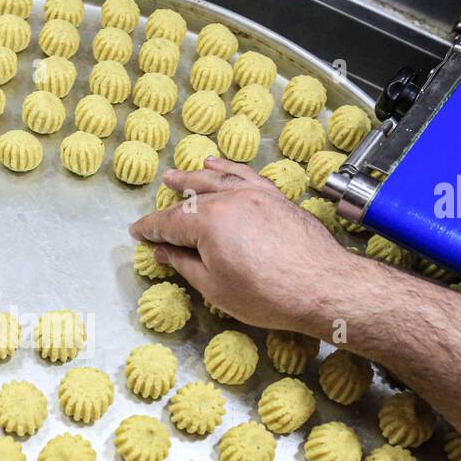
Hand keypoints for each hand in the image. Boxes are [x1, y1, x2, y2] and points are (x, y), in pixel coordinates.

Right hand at [128, 158, 359, 333]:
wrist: (323, 286)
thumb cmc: (268, 294)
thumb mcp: (215, 288)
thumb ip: (185, 265)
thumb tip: (164, 252)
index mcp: (208, 222)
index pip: (169, 223)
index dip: (150, 229)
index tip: (137, 233)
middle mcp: (230, 199)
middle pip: (192, 198)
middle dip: (170, 204)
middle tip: (155, 209)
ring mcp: (255, 194)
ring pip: (217, 180)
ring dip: (193, 177)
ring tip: (177, 175)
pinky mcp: (275, 197)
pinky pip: (245, 175)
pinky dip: (228, 169)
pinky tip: (217, 167)